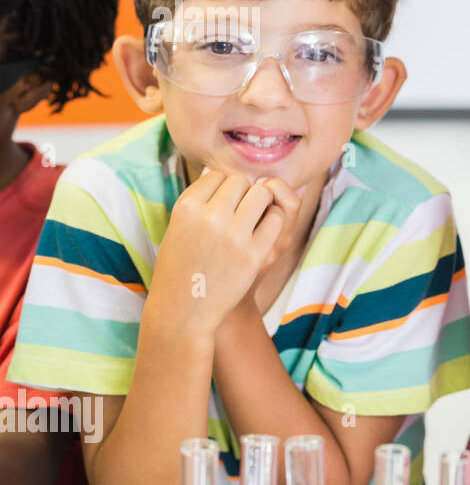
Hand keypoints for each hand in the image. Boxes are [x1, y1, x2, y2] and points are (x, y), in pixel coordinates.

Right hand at [152, 169, 299, 330]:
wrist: (184, 311)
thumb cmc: (181, 268)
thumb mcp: (178, 228)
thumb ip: (198, 201)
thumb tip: (219, 172)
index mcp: (186, 208)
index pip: (217, 175)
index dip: (223, 188)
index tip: (222, 204)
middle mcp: (210, 217)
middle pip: (241, 181)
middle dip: (243, 193)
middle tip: (239, 212)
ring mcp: (234, 235)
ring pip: (262, 194)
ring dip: (262, 202)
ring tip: (253, 218)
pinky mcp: (255, 253)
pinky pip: (277, 217)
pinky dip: (273, 220)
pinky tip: (262, 232)